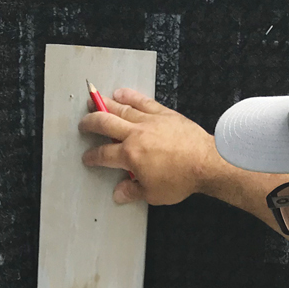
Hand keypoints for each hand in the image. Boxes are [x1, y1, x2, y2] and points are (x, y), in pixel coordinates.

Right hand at [79, 88, 223, 206]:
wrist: (205, 162)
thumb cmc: (180, 180)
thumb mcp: (153, 194)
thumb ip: (133, 191)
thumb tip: (119, 194)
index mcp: (130, 155)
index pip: (104, 154)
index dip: (93, 156)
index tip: (87, 158)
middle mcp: (135, 134)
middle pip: (105, 123)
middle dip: (90, 122)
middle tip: (83, 123)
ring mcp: (149, 121)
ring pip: (121, 108)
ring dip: (105, 104)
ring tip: (94, 101)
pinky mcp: (163, 113)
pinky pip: (142, 101)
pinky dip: (130, 96)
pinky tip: (120, 93)